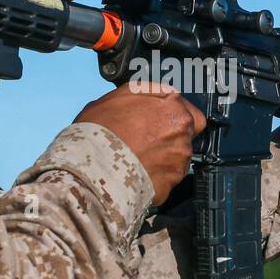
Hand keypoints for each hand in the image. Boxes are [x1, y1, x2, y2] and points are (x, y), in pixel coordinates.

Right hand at [74, 82, 206, 204]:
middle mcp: (182, 129)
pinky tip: (137, 172)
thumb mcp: (116, 97)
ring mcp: (180, 157)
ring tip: (137, 159)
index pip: (187, 109)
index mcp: (171, 105)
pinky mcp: (173, 182)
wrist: (92, 167)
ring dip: (164, 158)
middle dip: (170, 137)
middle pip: (186, 133)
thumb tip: (151, 97)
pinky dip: (156, 177)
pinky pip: (167, 178)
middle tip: (146, 141)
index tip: (159, 122)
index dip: (170, 116)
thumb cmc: (98, 132)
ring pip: (178, 157)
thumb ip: (143, 96)